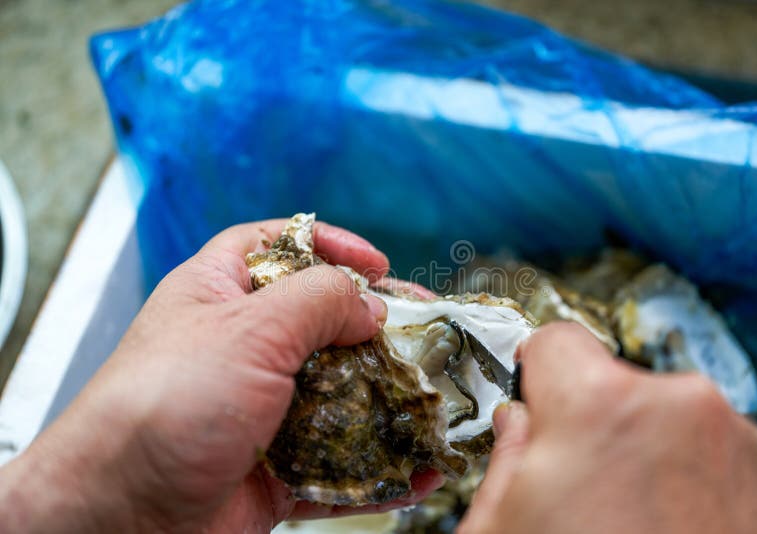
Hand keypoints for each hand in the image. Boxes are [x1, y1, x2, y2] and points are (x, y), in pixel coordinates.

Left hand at [0, 219, 441, 532]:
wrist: (117, 515)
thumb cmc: (165, 403)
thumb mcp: (249, 329)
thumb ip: (319, 303)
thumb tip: (369, 305)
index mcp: (220, 294)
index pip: (279, 245)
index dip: (330, 244)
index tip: (379, 263)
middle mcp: (240, 348)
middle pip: (322, 325)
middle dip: (376, 331)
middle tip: (426, 333)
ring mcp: (259, 410)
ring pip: (336, 397)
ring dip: (387, 404)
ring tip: (436, 404)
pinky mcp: (272, 468)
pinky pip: (336, 465)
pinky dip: (376, 471)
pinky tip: (417, 473)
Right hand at [459, 322, 756, 533]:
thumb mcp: (501, 533)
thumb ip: (506, 459)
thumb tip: (516, 425)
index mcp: (604, 408)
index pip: (555, 341)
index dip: (533, 374)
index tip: (533, 405)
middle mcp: (683, 410)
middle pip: (612, 386)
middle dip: (590, 427)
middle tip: (576, 495)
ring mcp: (739, 448)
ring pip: (664, 420)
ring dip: (643, 456)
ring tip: (627, 528)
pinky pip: (709, 457)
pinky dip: (685, 485)